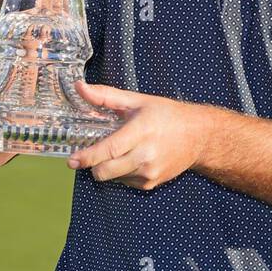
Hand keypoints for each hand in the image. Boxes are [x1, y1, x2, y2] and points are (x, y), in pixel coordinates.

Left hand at [68, 81, 214, 189]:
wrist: (198, 135)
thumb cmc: (167, 115)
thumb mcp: (137, 101)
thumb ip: (105, 96)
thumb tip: (80, 88)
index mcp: (141, 130)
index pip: (109, 149)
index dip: (88, 157)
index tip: (73, 159)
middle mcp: (146, 154)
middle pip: (106, 171)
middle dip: (93, 166)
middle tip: (90, 155)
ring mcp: (150, 171)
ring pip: (113, 178)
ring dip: (109, 167)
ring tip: (122, 151)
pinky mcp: (152, 183)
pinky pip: (126, 182)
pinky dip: (122, 173)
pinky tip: (133, 158)